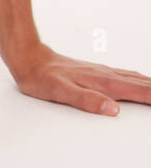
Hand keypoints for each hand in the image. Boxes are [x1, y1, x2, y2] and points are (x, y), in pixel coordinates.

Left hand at [7, 42, 150, 114]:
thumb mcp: (60, 92)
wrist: (28, 58)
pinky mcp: (97, 71)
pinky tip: (143, 81)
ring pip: (137, 79)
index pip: (139, 92)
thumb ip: (86, 100)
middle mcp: (106, 75)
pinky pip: (127, 76)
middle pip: (144, 84)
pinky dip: (142, 80)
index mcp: (102, 83)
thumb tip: (113, 109)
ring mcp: (103, 72)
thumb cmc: (41, 78)